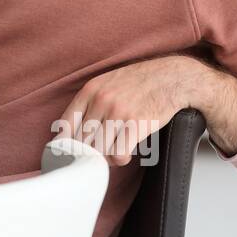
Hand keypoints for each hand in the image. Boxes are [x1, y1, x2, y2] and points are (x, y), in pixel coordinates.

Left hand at [54, 55, 192, 165]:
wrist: (171, 77)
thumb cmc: (139, 83)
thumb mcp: (107, 83)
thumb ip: (88, 103)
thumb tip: (67, 132)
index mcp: (90, 90)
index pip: (65, 125)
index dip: (65, 145)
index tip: (68, 154)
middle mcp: (101, 100)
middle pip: (81, 142)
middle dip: (89, 153)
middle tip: (99, 152)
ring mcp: (118, 112)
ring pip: (98, 150)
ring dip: (105, 157)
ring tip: (114, 150)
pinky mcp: (136, 124)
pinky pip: (118, 154)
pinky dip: (120, 159)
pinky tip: (126, 151)